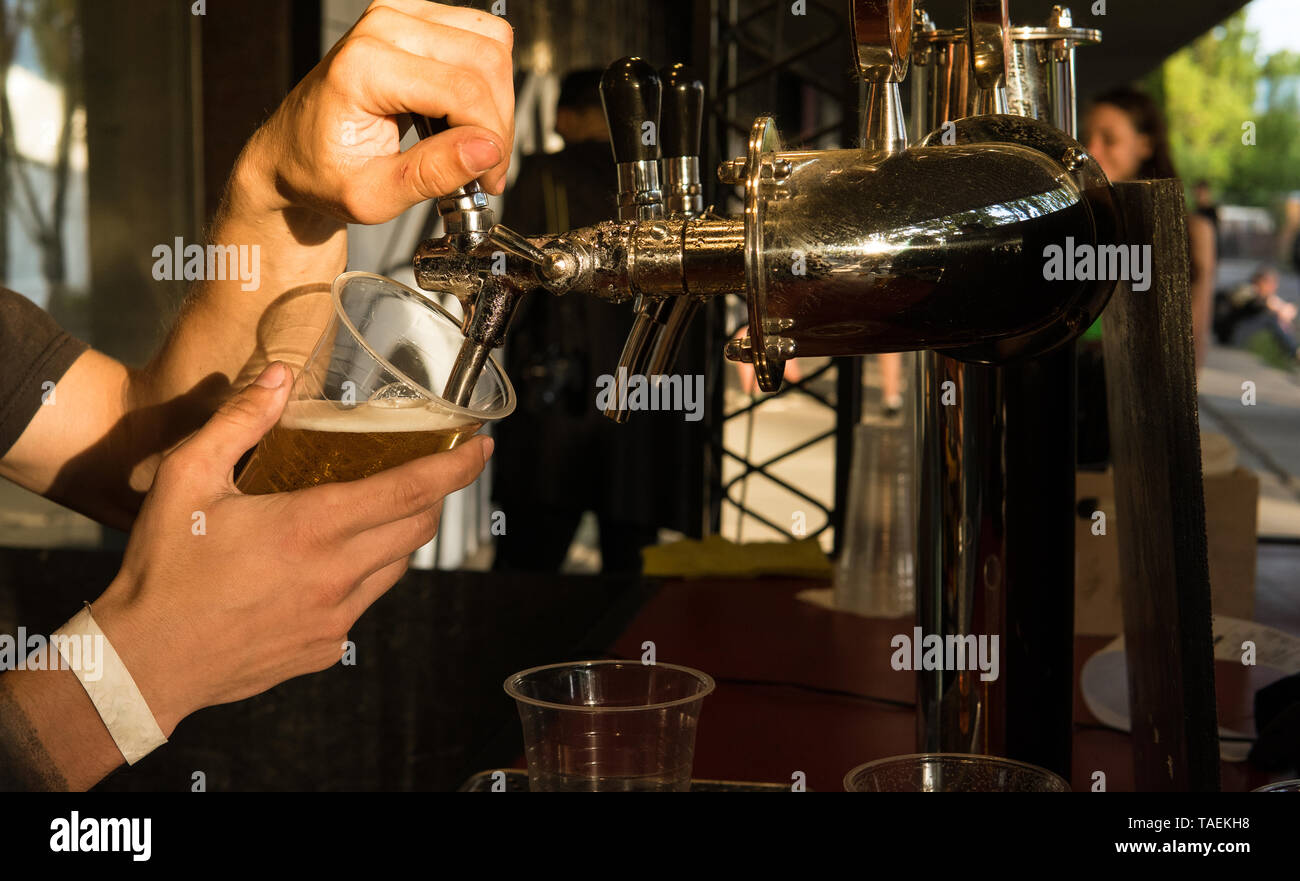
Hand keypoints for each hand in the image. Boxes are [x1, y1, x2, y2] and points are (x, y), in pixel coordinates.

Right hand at [91, 362, 491, 733]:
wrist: (144, 663)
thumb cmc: (163, 569)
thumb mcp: (187, 479)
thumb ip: (239, 422)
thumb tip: (280, 377)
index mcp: (312, 528)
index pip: (410, 491)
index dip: (456, 467)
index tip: (485, 448)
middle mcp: (336, 577)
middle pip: (418, 529)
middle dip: (436, 495)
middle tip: (434, 469)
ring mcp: (335, 619)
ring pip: (395, 567)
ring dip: (400, 535)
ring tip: (379, 510)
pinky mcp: (325, 649)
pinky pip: (364, 604)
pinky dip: (364, 575)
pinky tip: (329, 563)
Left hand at [239, 0, 514, 225]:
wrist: (294, 152)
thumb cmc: (322, 171)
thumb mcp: (373, 194)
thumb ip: (433, 173)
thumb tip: (487, 151)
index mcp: (364, 66)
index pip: (463, 91)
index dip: (491, 140)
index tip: (491, 178)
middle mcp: (383, 27)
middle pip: (485, 62)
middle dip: (498, 122)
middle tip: (488, 166)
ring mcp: (401, 15)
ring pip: (492, 44)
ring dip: (498, 100)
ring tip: (477, 142)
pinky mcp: (416, 17)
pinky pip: (481, 36)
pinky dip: (487, 79)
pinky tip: (467, 114)